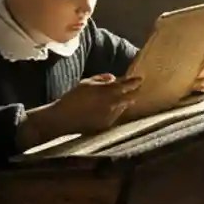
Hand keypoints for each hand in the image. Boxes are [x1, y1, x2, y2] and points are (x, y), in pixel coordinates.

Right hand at [19, 74, 141, 146]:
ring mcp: (111, 115)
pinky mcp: (108, 125)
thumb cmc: (73, 98)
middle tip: (134, 90)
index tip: (140, 79)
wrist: (64, 118)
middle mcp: (113, 103)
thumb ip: (102, 79)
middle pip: (131, 98)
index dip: (135, 81)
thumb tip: (113, 78)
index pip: (127, 85)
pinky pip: (116, 115)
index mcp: (108, 91)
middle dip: (134, 93)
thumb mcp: (86, 83)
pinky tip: (105, 110)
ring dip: (123, 103)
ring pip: (123, 107)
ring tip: (115, 100)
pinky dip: (114, 111)